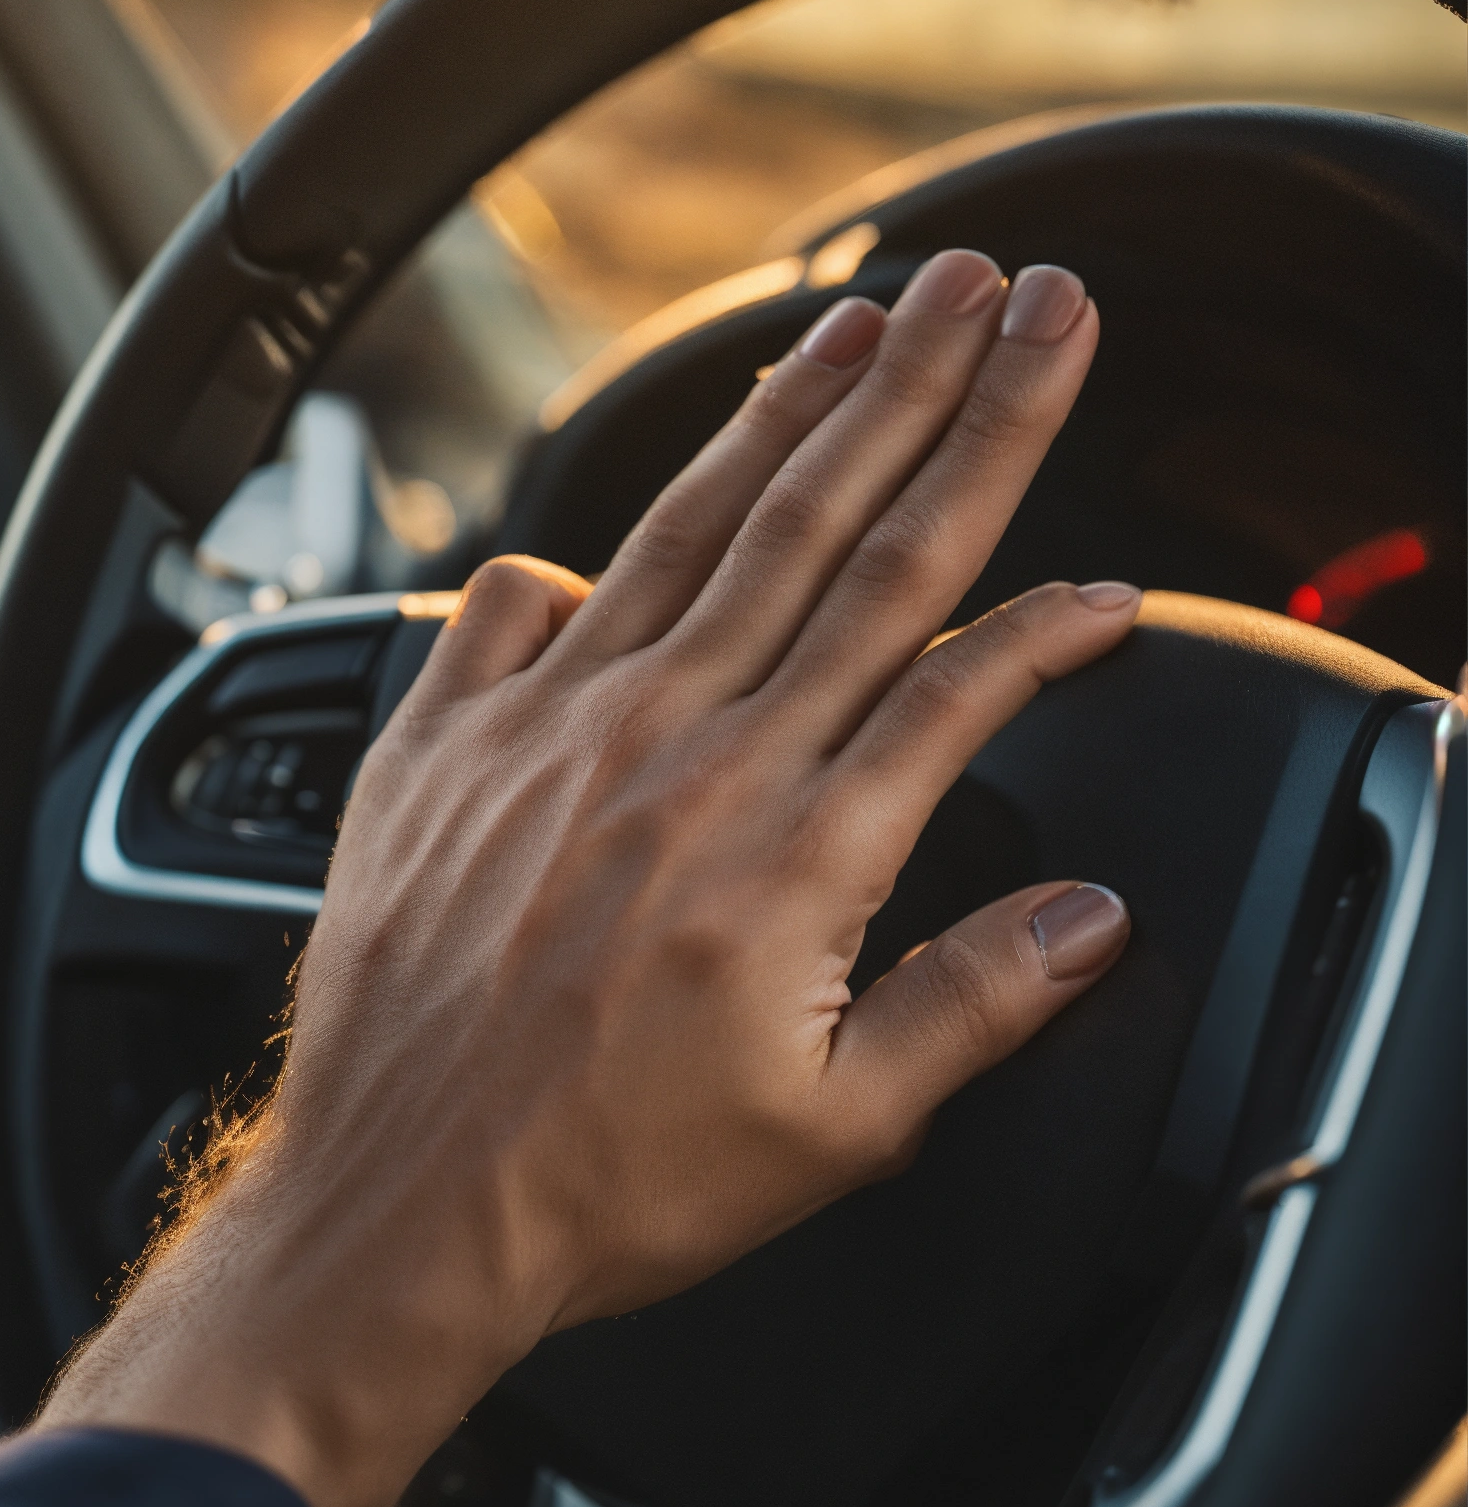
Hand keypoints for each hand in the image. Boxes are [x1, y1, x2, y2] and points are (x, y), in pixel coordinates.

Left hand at [44, 251, 1137, 1506]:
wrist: (392, 1210)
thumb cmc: (602, 1186)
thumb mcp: (829, 1135)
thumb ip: (970, 1008)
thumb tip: (1090, 922)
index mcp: (789, 849)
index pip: (956, 676)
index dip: (1051, 619)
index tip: (1114, 583)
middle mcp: (682, 756)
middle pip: (853, 539)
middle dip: (959, 403)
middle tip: (1029, 296)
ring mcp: (559, 729)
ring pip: (711, 525)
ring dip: (809, 406)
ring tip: (886, 313)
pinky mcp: (451, 737)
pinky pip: (529, 597)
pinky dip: (596, 541)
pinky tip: (645, 498)